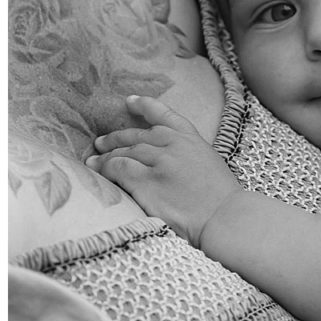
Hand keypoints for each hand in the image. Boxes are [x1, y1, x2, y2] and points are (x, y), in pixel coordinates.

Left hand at [87, 94, 240, 244]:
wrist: (225, 218)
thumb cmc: (221, 199)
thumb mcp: (209, 163)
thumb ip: (187, 153)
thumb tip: (161, 154)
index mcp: (191, 139)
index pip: (164, 115)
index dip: (144, 106)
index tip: (129, 102)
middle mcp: (173, 144)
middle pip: (136, 135)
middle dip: (116, 139)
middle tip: (100, 143)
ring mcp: (159, 161)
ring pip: (123, 152)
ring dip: (106, 156)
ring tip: (95, 162)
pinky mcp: (145, 180)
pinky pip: (117, 169)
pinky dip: (107, 169)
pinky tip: (101, 173)